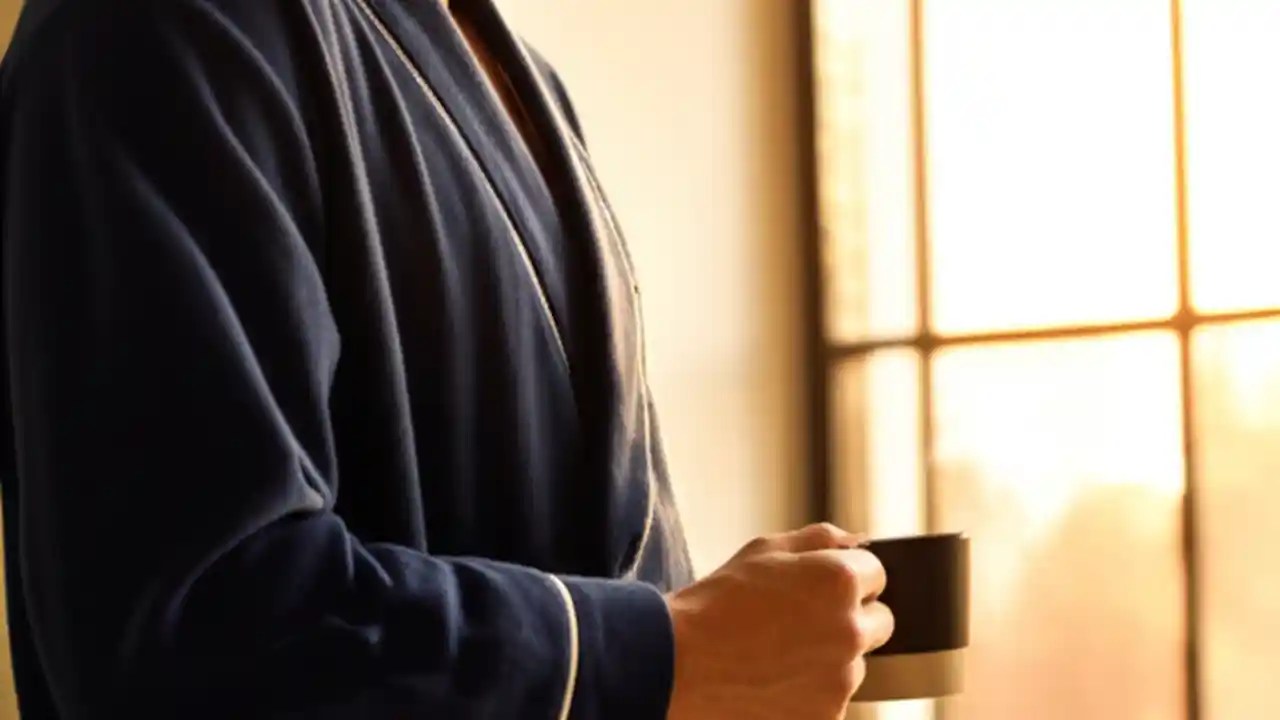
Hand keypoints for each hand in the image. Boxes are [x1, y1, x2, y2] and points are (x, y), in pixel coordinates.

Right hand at [665, 523, 893, 719]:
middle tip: (803, 621)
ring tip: (779, 654)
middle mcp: (850, 630)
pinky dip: (812, 691)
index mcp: (839, 581)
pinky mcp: (826, 716)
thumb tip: (856, 540)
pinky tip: (775, 679)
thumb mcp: (764, 550)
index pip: (877, 573)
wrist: (677, 663)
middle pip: (880, 622)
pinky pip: (834, 698)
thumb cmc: (716, 603)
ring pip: (855, 663)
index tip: (821, 587)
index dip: (849, 576)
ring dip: (831, 658)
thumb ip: (820, 539)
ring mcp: (841, 679)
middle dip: (852, 617)